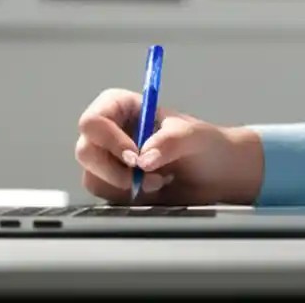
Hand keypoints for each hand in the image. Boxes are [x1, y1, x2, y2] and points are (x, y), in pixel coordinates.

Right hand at [74, 88, 263, 205]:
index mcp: (123, 107)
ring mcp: (110, 159)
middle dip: (115, 170)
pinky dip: (127, 197)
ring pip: (92, 176)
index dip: (108, 139)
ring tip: (157, 180)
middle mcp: (111, 131)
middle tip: (145, 176)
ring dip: (125, 185)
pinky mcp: (114, 184)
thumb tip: (144, 159)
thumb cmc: (207, 144)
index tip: (134, 157)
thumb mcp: (194, 136)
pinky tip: (152, 189)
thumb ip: (170, 141)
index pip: (94, 120)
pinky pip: (104, 195)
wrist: (218, 175)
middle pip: (86, 151)